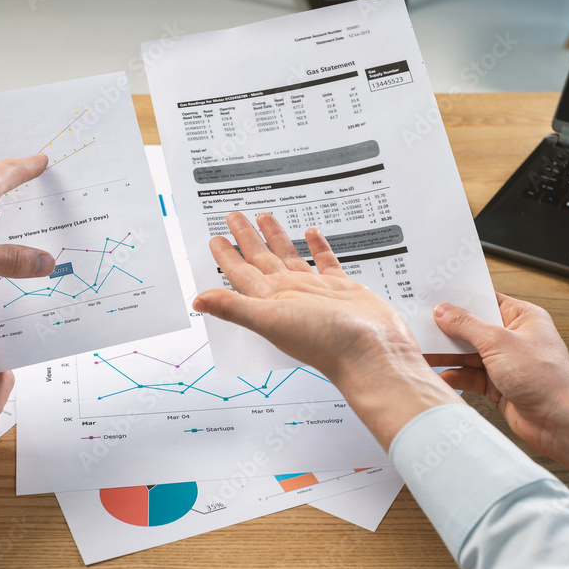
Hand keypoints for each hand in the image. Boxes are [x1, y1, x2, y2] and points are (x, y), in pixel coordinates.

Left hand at [193, 212, 460, 448]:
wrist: (370, 352)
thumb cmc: (323, 341)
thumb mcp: (270, 319)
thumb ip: (234, 307)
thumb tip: (198, 301)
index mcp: (269, 300)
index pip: (240, 273)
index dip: (226, 256)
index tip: (214, 239)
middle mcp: (290, 294)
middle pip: (261, 260)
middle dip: (245, 238)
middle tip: (233, 216)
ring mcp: (316, 291)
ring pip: (289, 257)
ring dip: (276, 238)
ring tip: (265, 217)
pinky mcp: (342, 288)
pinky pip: (326, 262)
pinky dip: (317, 247)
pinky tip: (311, 233)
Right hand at [431, 293, 568, 534]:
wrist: (562, 423)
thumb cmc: (547, 379)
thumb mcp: (499, 342)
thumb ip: (467, 325)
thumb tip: (444, 311)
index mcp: (523, 318)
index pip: (485, 301)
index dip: (460, 300)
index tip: (434, 298)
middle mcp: (514, 339)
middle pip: (473, 328)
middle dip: (448, 331)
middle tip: (422, 327)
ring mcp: (506, 363)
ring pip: (468, 354)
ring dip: (449, 356)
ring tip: (426, 354)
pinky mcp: (499, 386)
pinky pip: (470, 377)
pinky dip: (456, 377)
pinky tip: (442, 377)